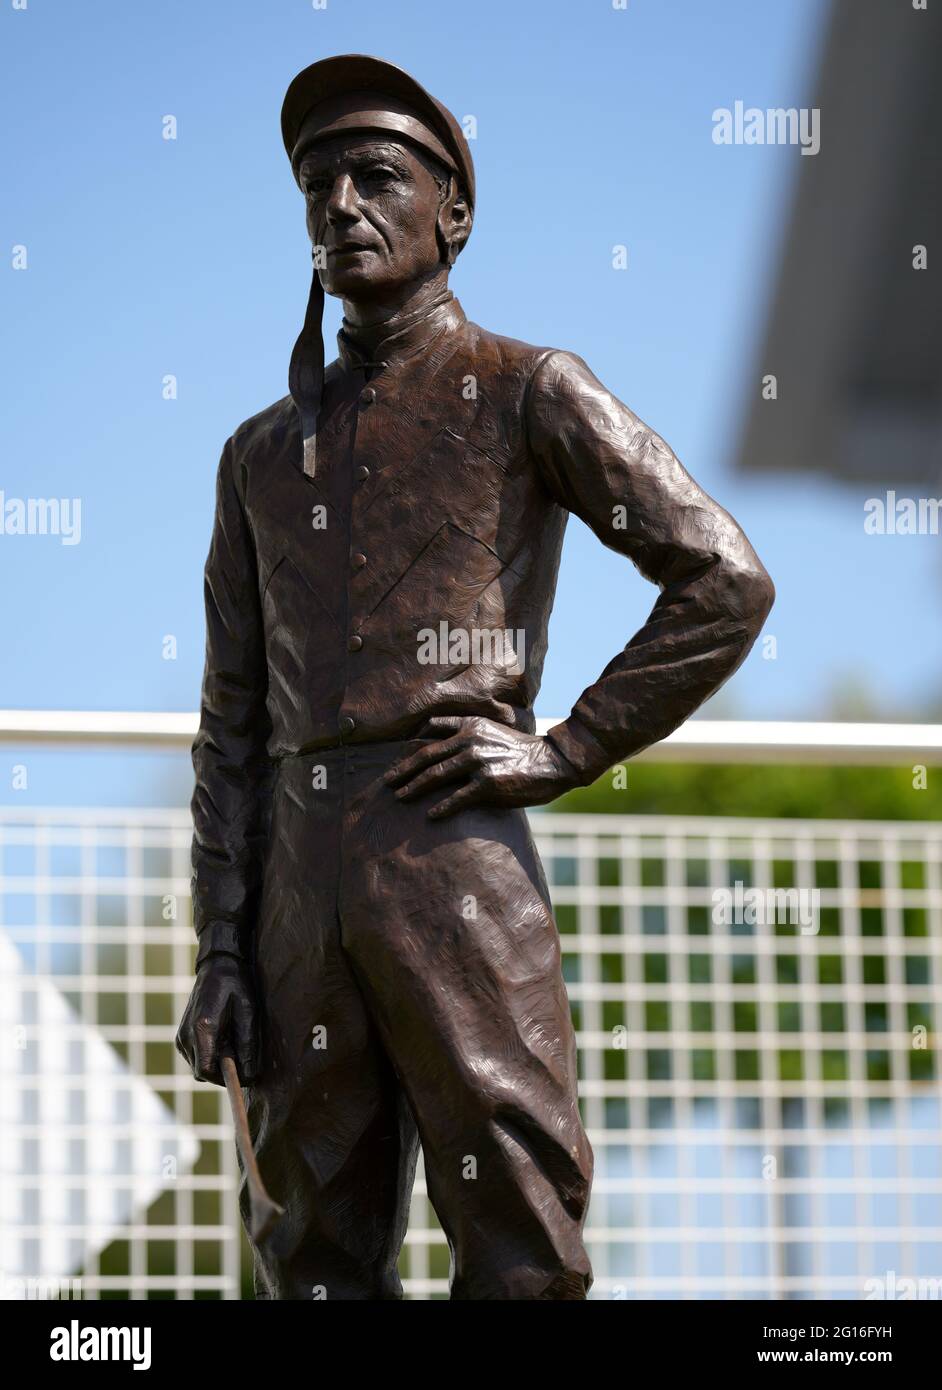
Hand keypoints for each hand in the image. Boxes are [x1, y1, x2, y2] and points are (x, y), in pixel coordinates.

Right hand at [175, 954, 258, 1086]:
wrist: (217, 966)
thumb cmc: (235, 986)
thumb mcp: (248, 1012)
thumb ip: (247, 1045)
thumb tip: (249, 1075)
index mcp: (202, 1029)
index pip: (206, 1071)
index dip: (225, 1079)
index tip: (243, 1076)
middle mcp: (186, 1035)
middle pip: (202, 1073)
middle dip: (222, 1071)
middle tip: (241, 1054)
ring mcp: (180, 1036)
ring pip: (198, 1067)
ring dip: (216, 1063)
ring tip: (232, 1041)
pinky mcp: (181, 1035)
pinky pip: (195, 1057)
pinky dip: (209, 1055)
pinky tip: (222, 1038)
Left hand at [385, 715, 578, 818]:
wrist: (553, 762)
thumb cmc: (521, 751)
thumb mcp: (494, 732)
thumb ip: (470, 734)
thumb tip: (444, 748)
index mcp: (471, 725)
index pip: (433, 729)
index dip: (412, 743)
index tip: (397, 757)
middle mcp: (471, 740)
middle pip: (427, 755)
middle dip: (404, 769)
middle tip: (386, 781)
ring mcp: (479, 762)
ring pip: (436, 775)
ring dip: (414, 787)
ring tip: (400, 797)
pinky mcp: (488, 784)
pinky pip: (457, 798)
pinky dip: (442, 808)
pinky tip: (430, 815)